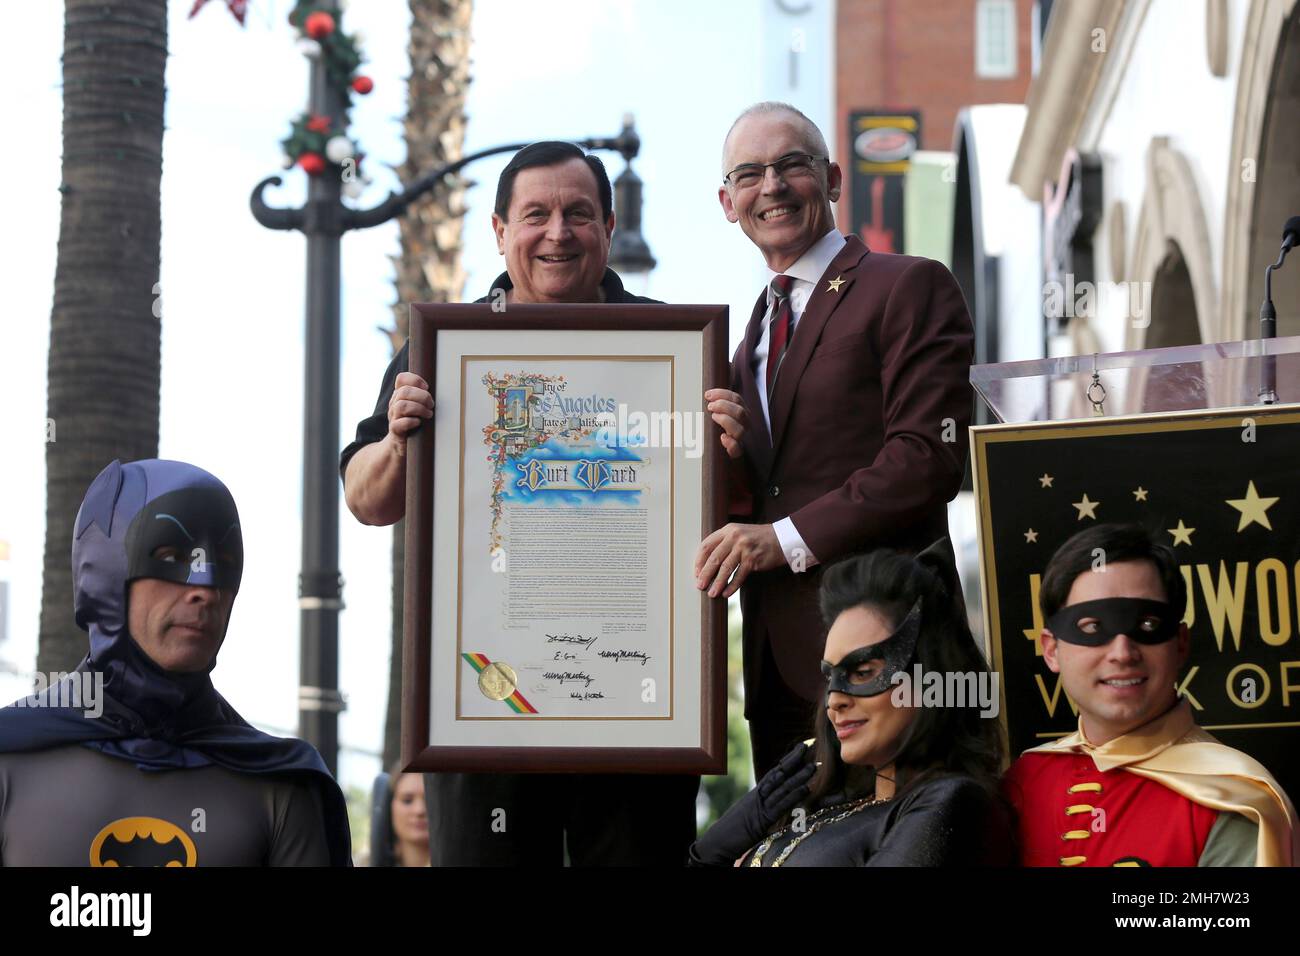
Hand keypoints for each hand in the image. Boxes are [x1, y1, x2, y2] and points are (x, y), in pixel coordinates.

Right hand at [385, 372, 433, 456]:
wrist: (400, 445)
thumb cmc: (413, 423)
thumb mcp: (417, 406)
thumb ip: (423, 396)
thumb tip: (442, 387)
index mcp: (400, 395)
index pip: (401, 379)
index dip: (415, 379)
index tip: (427, 387)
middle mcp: (394, 404)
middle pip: (404, 391)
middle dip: (422, 396)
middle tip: (431, 405)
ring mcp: (393, 417)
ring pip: (401, 406)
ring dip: (419, 409)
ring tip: (428, 414)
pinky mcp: (395, 430)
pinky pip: (399, 423)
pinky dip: (412, 422)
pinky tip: (419, 423)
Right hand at [690, 742, 814, 865]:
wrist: (718, 841)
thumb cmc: (733, 831)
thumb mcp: (750, 815)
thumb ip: (763, 807)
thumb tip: (776, 805)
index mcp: (757, 793)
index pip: (775, 772)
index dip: (787, 760)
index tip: (800, 748)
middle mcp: (759, 795)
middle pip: (778, 773)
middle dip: (794, 760)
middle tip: (808, 746)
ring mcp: (761, 805)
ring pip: (782, 787)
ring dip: (799, 776)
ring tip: (813, 766)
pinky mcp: (763, 819)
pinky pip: (781, 805)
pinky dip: (794, 796)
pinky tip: (806, 789)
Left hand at [694, 522, 783, 597]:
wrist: (781, 538)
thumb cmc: (757, 539)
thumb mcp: (738, 534)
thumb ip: (724, 544)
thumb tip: (706, 565)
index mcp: (727, 530)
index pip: (706, 546)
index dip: (699, 561)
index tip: (696, 573)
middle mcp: (734, 537)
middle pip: (714, 558)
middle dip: (705, 574)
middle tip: (700, 586)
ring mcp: (744, 547)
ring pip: (725, 568)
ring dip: (717, 583)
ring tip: (712, 593)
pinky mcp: (753, 558)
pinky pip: (739, 575)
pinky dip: (732, 586)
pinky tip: (726, 593)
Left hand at [704, 388, 746, 458]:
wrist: (718, 454)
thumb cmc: (712, 431)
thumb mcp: (715, 414)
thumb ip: (715, 405)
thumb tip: (707, 395)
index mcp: (740, 413)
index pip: (736, 399)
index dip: (722, 394)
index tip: (708, 395)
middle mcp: (743, 425)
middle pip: (741, 412)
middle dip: (724, 406)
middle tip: (710, 407)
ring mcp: (740, 439)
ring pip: (740, 429)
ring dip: (726, 420)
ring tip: (713, 417)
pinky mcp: (735, 452)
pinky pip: (737, 449)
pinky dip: (731, 443)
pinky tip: (722, 438)